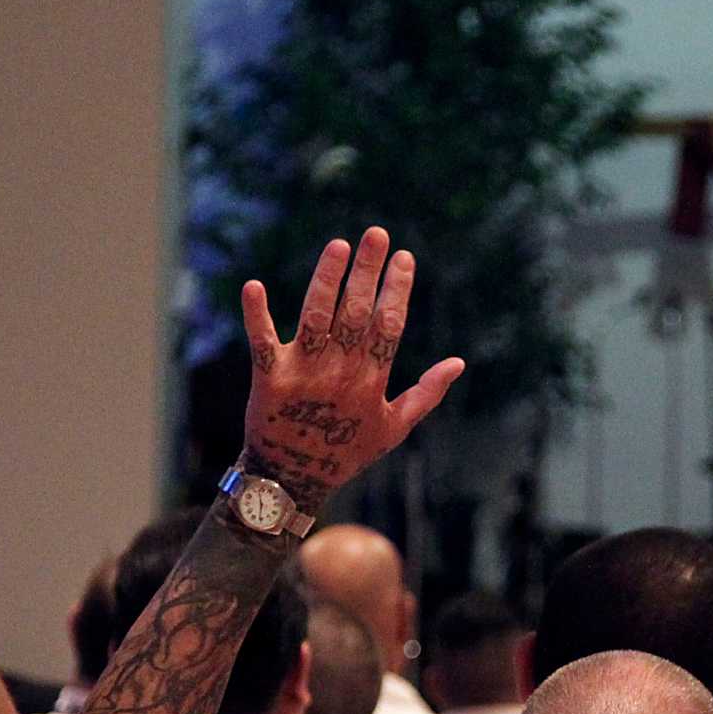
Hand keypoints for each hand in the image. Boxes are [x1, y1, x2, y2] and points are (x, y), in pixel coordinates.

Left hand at [238, 227, 462, 514]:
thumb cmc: (346, 451)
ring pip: (316, 319)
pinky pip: (261, 343)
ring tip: (339, 246)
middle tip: (376, 234)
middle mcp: (339, 373)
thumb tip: (458, 363)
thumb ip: (426, 394)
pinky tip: (254, 286)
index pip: (389, 326)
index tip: (404, 258)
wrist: (290, 479)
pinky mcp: (269, 379)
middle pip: (357, 314)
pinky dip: (257, 315)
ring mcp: (303, 375)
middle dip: (368, 272)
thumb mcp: (394, 428)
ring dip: (326, 281)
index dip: (397, 290)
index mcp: (370, 382)